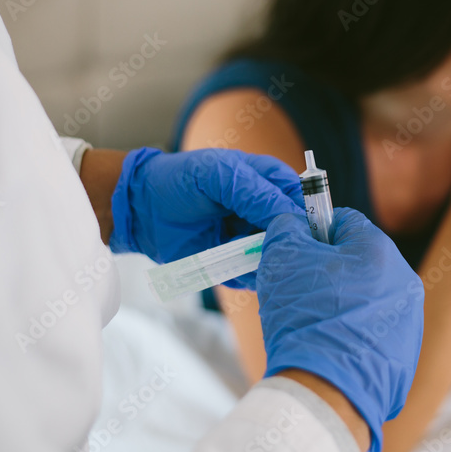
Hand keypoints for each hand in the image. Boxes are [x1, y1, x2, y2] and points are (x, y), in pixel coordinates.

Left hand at [109, 148, 303, 287]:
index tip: (300, 234)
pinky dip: (243, 275)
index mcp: (271, 182)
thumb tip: (291, 217)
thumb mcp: (221, 175)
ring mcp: (252, 239)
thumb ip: (257, 193)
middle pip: (295, 236)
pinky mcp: (236, 262)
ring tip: (236, 253)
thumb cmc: (182, 179)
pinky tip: (224, 262)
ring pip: (277, 259)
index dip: (307, 218)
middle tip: (264, 249)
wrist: (143, 208)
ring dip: (262, 263)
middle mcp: (266, 212)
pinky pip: (253, 276)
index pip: (305, 202)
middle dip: (285, 246)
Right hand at [257, 208, 423, 451]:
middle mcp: (403, 281)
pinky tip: (330, 347)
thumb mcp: (281, 256)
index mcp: (380, 250)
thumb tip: (292, 224)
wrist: (327, 391)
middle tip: (298, 291)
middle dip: (327, 270)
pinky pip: (373, 330)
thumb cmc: (304, 318)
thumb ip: (287, 227)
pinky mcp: (405, 353)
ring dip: (339, 303)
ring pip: (365, 297)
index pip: (344, 222)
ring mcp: (408, 319)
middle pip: (357, 261)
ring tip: (312, 325)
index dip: (314, 233)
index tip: (296, 253)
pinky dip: (351, 333)